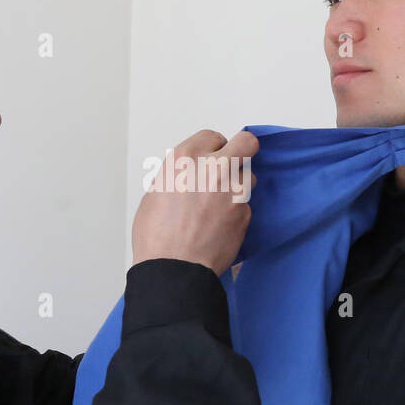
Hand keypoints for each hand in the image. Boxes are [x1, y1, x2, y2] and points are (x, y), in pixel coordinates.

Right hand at [131, 129, 258, 275]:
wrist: (173, 268)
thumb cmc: (157, 236)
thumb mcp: (156, 193)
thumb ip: (179, 175)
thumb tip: (190, 175)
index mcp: (185, 158)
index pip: (213, 136)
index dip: (213, 148)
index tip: (211, 159)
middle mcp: (213, 168)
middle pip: (246, 143)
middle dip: (243, 150)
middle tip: (235, 164)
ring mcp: (233, 190)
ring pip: (249, 176)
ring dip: (239, 187)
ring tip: (221, 205)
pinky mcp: (244, 212)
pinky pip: (246, 205)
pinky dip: (237, 213)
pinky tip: (221, 226)